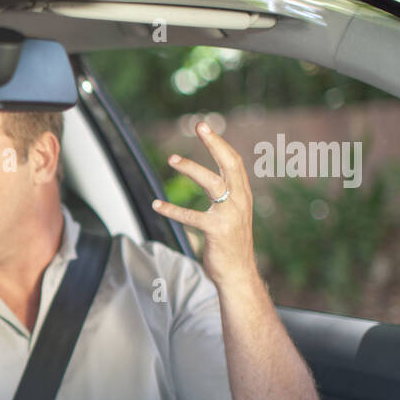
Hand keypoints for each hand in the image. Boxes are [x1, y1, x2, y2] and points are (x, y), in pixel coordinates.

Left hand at [151, 121, 258, 286]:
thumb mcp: (232, 214)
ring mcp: (230, 215)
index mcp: (243, 194)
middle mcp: (240, 200)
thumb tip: (215, 178)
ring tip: (172, 159)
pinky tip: (156, 205)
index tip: (204, 126)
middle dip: (214, 142)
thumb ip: (225, 196)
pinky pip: (191, 217)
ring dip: (191, 168)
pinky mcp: (217, 231)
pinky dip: (172, 210)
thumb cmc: (230, 243)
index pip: (234, 161)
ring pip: (212, 183)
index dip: (219, 142)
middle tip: (199, 125)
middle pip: (229, 163)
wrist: (238, 274)